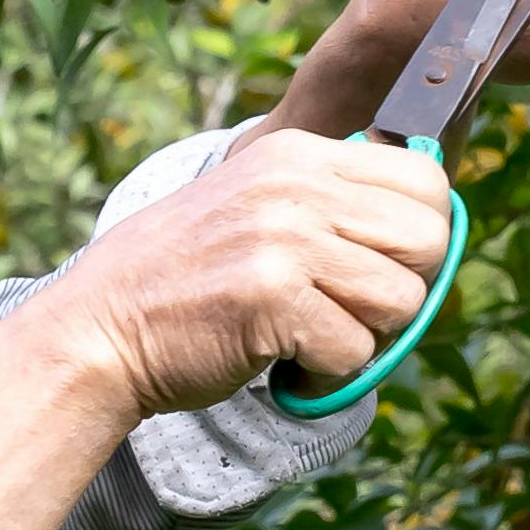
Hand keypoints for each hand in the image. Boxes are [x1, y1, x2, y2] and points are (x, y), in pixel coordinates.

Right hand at [38, 129, 459, 415]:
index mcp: (297, 154)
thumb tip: (430, 222)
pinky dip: (326, 375)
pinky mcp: (274, 300)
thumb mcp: (255, 205)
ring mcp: (285, 241)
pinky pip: (355, 351)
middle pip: (428, 241)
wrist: (99, 330)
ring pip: (402, 301)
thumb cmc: (184, 282)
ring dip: (364, 338)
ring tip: (309, 339)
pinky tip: (285, 364)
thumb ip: (328, 201)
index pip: (427, 181)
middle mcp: (296, 187)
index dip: (421, 238)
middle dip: (403, 291)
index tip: (378, 269)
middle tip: (348, 312)